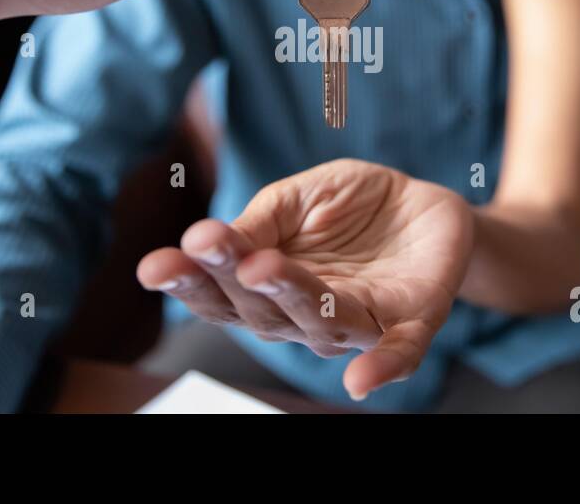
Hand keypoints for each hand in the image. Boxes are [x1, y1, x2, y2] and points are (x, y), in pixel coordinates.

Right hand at [137, 160, 472, 400]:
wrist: (424, 203)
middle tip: (203, 246)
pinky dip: (382, 369)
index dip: (188, 282)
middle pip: (261, 312)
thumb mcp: (298, 197)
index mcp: (267, 285)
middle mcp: (304, 316)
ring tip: (262, 267)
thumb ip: (262, 220)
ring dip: (291, 299)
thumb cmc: (352, 205)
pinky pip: (398, 353)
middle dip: (230, 279)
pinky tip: (361, 382)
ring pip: (319, 324)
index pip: (220, 293)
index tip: (156, 262)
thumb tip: (211, 240)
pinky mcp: (411, 321)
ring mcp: (357, 323)